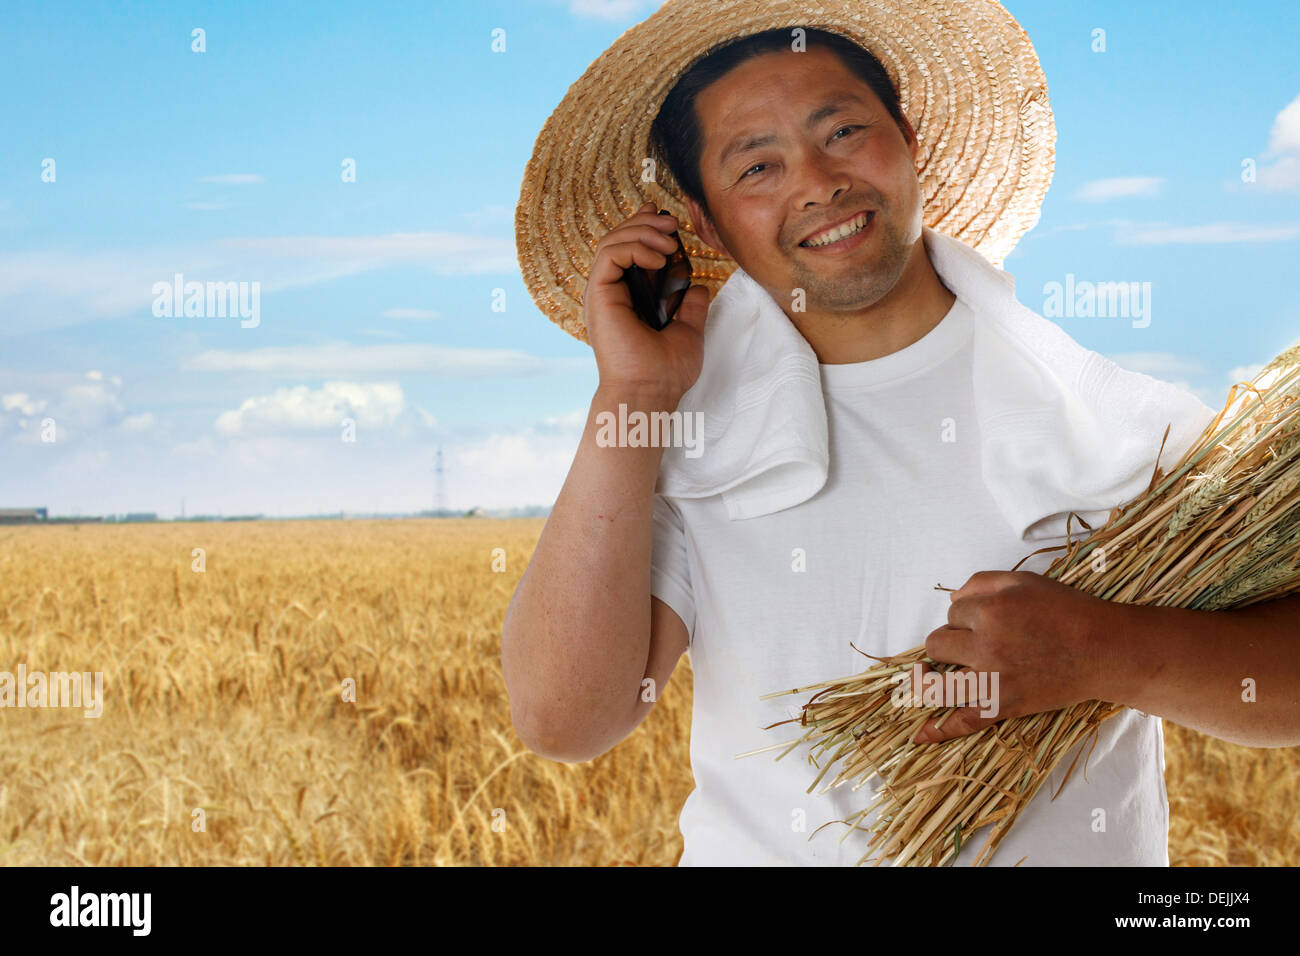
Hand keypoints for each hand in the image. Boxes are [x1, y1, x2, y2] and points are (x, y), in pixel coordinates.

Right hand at [583, 201, 710, 404]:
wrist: (650, 392)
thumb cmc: (664, 373)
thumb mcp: (688, 332)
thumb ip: (690, 308)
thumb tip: (699, 287)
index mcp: (627, 299)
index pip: (628, 251)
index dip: (644, 228)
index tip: (668, 220)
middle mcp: (610, 293)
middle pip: (618, 239)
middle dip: (645, 224)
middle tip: (672, 224)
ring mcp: (602, 293)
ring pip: (612, 240)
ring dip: (642, 232)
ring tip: (670, 241)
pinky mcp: (598, 294)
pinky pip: (610, 253)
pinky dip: (635, 247)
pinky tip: (659, 258)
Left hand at [910, 570, 1120, 743]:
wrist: (1104, 650)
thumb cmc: (1066, 611)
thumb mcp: (1023, 580)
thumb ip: (981, 582)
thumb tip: (952, 600)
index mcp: (988, 612)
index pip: (951, 613)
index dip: (965, 615)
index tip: (987, 619)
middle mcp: (984, 647)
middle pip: (937, 645)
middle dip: (949, 640)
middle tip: (972, 641)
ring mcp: (991, 681)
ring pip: (937, 683)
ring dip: (931, 678)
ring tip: (932, 674)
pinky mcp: (1002, 707)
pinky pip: (962, 721)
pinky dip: (938, 730)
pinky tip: (919, 735)